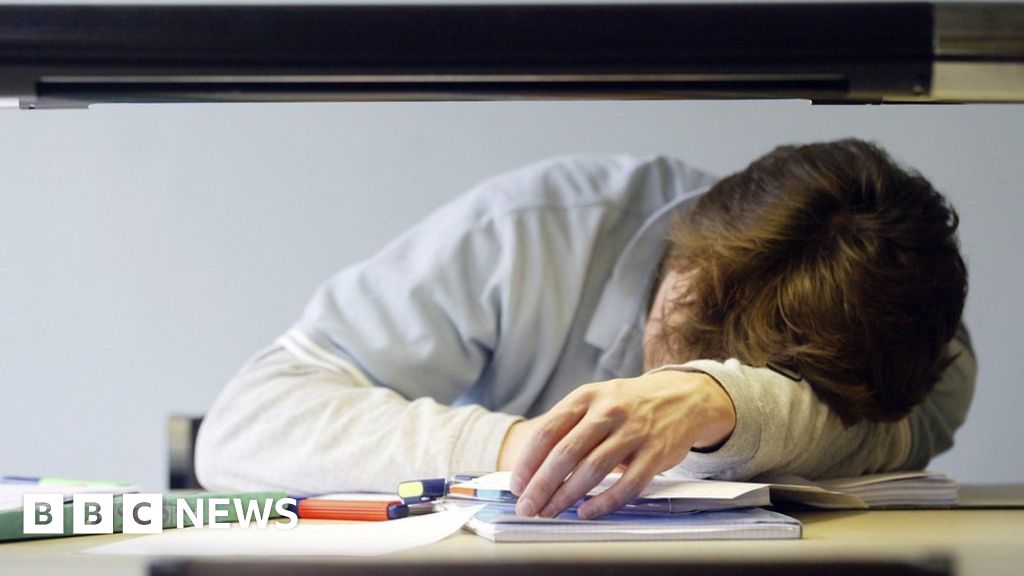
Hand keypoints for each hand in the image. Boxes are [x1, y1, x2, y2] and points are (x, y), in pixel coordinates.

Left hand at [505, 370, 734, 518]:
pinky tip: (588, 512)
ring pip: (592, 469)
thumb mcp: (594, 401)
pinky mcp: (656, 453)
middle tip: (528, 507)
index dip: (528, 462)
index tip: (517, 485)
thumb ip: (566, 426)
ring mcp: (634, 431)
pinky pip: (627, 484)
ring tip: (551, 512)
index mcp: (586, 397)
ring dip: (567, 496)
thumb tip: (532, 467)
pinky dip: (604, 502)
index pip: (548, 431)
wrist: (682, 397)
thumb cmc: (627, 404)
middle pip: (566, 453)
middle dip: (542, 485)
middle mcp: (608, 411)